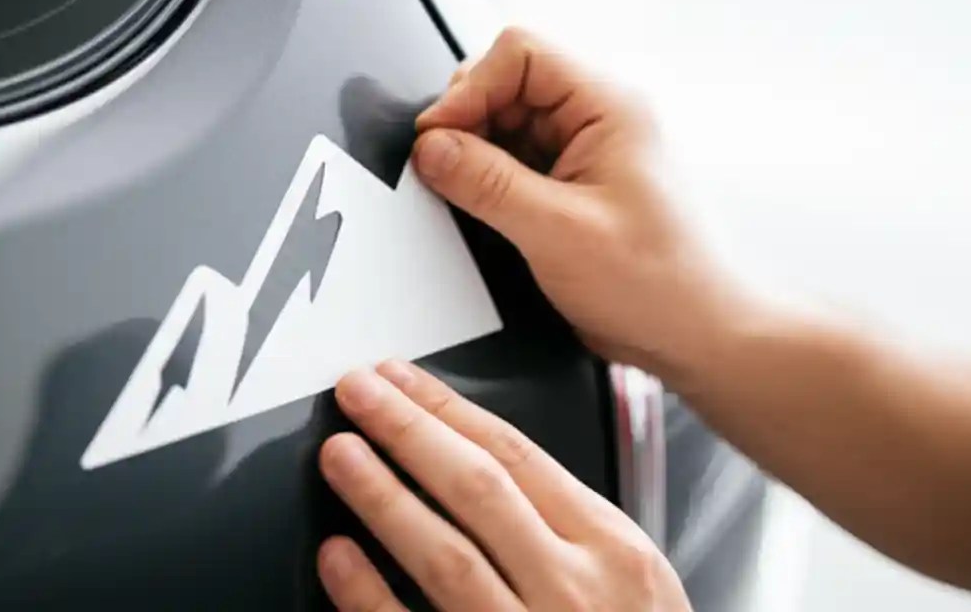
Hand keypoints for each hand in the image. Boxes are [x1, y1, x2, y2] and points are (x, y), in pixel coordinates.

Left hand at [316, 361, 690, 610]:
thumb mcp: (632, 575)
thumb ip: (568, 522)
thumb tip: (475, 456)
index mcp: (611, 548)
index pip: (516, 454)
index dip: (446, 409)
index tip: (399, 380)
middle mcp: (572, 590)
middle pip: (477, 488)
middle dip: (409, 431)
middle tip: (357, 393)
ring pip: (445, 555)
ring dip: (383, 498)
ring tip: (340, 456)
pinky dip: (370, 597)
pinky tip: (338, 559)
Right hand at [413, 27, 754, 377]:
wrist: (691, 335)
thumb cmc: (656, 285)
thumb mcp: (558, 233)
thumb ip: (487, 184)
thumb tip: (431, 148)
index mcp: (610, 106)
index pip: (521, 53)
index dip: (469, 87)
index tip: (436, 135)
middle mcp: (598, 116)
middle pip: (507, 82)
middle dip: (467, 120)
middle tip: (443, 168)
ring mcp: (584, 148)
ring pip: (504, 122)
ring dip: (475, 153)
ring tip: (466, 196)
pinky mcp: (570, 182)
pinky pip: (513, 159)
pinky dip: (486, 179)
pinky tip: (482, 210)